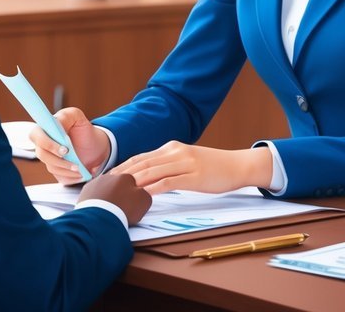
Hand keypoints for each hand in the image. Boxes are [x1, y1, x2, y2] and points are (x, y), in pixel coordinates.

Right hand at [29, 107, 109, 183]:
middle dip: (59, 160)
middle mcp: (43, 145)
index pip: (35, 135)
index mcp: (45, 129)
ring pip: (52, 167)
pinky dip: (72, 177)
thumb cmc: (84, 130)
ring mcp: (49, 159)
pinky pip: (59, 177)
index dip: (48, 144)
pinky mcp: (56, 170)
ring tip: (81, 168)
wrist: (95, 147)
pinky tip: (82, 173)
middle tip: (75, 162)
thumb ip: (68, 115)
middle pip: (42, 155)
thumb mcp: (78, 117)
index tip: (65, 149)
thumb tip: (57, 122)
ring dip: (67, 169)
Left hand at [79, 173, 151, 224]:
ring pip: (105, 186)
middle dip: (119, 191)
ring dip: (107, 194)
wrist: (100, 219)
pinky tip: (98, 207)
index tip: (131, 202)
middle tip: (120, 205)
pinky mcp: (86, 190)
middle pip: (117, 183)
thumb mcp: (144, 201)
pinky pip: (93, 192)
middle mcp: (111, 176)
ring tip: (108, 208)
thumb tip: (140, 191)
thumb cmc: (123, 210)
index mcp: (126, 177)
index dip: (132, 192)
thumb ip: (144, 192)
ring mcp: (97, 182)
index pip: (132, 182)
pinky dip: (95, 198)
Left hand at [112, 141, 272, 194]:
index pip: (142, 157)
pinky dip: (152, 188)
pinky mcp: (194, 176)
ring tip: (118, 190)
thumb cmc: (213, 167)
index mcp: (172, 148)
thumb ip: (169, 165)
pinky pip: (168, 182)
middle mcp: (176, 152)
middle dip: (122, 174)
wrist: (238, 166)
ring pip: (152, 171)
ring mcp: (185, 163)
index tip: (108, 175)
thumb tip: (149, 177)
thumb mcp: (188, 161)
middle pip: (143, 163)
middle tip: (106, 185)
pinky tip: (142, 195)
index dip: (124, 166)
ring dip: (133, 181)